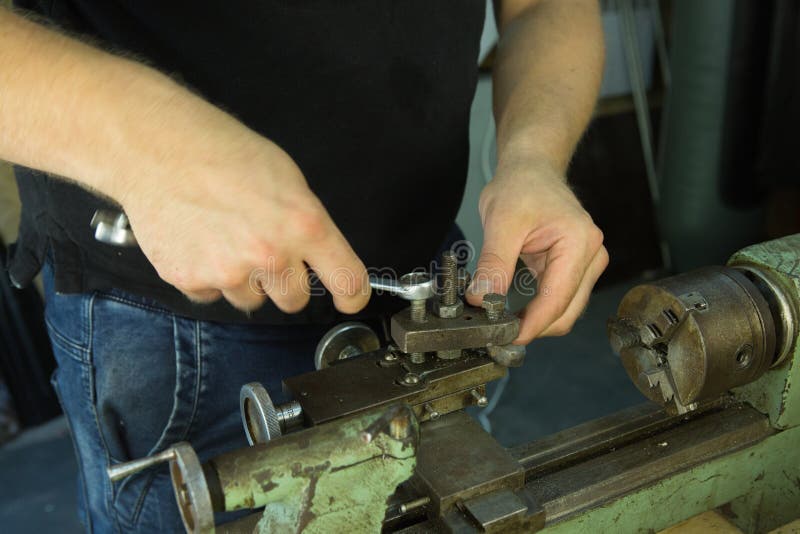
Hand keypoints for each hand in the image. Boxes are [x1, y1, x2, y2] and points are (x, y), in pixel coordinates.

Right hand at [121, 134, 369, 313]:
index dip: (352, 296)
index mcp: (304, 225)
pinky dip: (208, 276)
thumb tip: (320, 255)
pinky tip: (200, 241)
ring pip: (252, 301)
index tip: (349, 300)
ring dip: (245, 280)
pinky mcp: (191, 280)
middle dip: (287, 282)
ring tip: (225, 237)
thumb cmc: (221, 152)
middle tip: (266, 251)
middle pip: (295, 301)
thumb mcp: (287, 177)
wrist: (157, 146)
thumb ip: (306, 223)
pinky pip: (212, 295)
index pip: (347, 280)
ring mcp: (228, 272)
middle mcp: (270, 254)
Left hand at [466, 158, 607, 343]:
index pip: (557, 300)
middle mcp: (592, 256)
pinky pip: (559, 300)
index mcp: (579, 243)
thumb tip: (481, 299)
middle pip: (566, 312)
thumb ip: (493, 264)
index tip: (505, 337)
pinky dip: (538, 310)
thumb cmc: (522, 186)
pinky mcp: (576, 269)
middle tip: (496, 333)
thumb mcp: (500, 222)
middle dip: (533, 327)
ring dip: (536, 321)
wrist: (532, 169)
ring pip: (564, 311)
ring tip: (502, 322)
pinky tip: (514, 312)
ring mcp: (587, 264)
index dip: (531, 325)